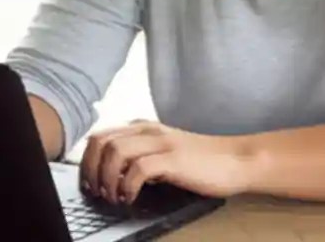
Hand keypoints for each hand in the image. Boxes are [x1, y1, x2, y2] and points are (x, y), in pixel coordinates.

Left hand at [79, 119, 251, 204]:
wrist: (237, 160)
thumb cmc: (202, 161)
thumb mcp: (165, 153)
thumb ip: (141, 156)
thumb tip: (116, 174)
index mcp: (144, 127)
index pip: (101, 135)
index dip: (87, 159)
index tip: (88, 180)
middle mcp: (149, 130)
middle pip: (102, 141)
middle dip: (91, 168)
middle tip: (96, 190)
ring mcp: (162, 143)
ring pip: (116, 152)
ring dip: (107, 178)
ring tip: (113, 196)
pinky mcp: (174, 159)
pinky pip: (138, 169)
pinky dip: (127, 185)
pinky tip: (130, 197)